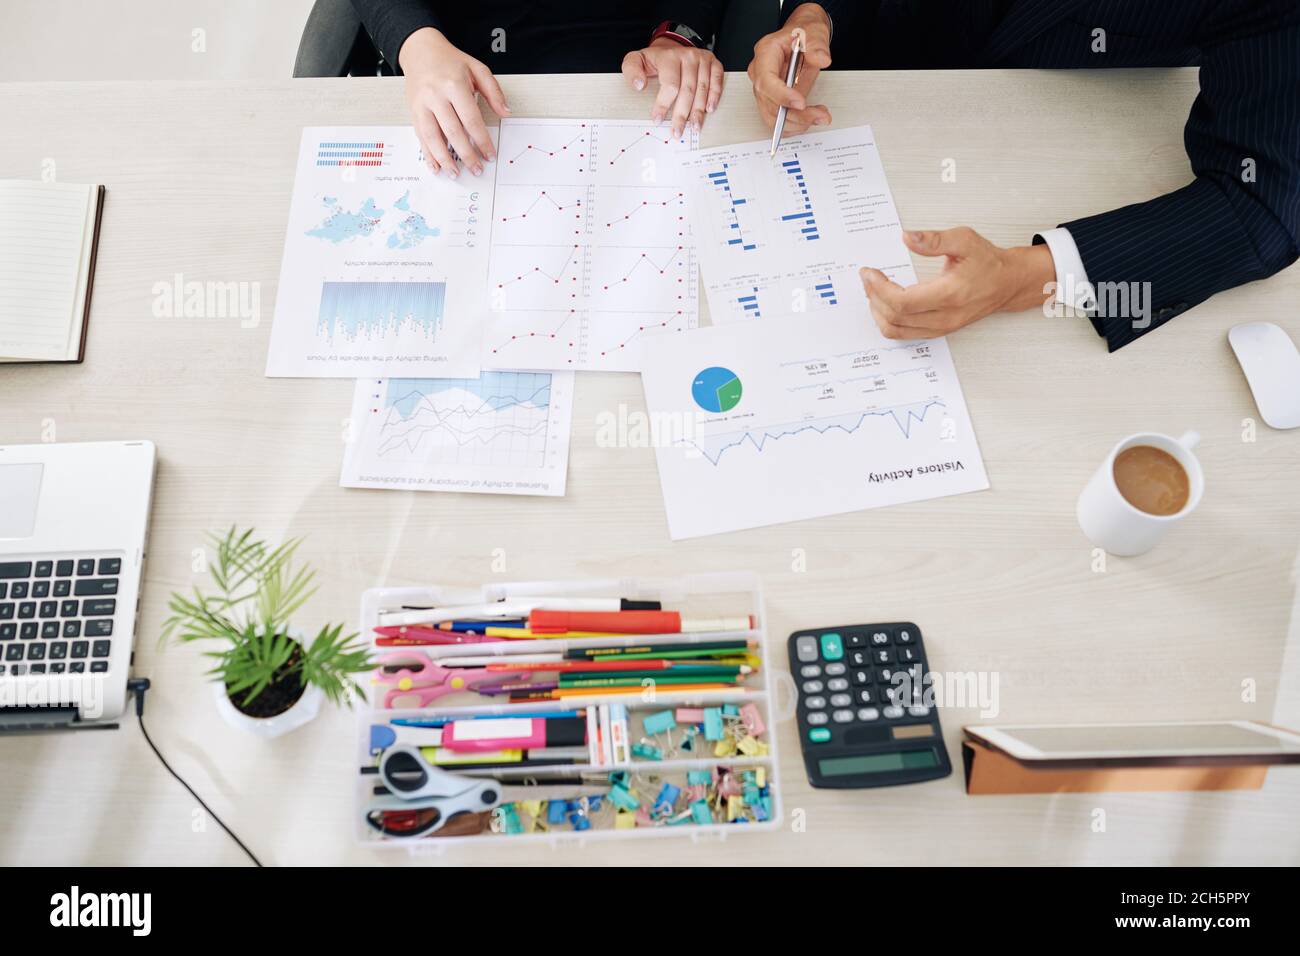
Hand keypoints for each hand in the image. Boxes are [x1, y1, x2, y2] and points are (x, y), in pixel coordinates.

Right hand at [398, 27, 509, 176]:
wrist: (420, 50)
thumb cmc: (450, 61)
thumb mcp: (477, 68)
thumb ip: (493, 91)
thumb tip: (506, 113)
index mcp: (454, 85)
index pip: (471, 119)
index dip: (482, 140)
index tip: (490, 155)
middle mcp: (436, 96)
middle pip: (453, 132)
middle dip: (466, 154)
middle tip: (476, 169)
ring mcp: (422, 105)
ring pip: (433, 137)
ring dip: (445, 159)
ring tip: (455, 173)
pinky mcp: (413, 112)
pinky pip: (420, 137)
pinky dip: (428, 154)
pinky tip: (435, 166)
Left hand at [622, 39, 724, 136]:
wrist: (671, 48)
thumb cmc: (654, 60)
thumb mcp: (636, 60)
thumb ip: (631, 70)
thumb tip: (639, 85)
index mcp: (669, 56)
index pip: (670, 84)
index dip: (664, 104)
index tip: (658, 120)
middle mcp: (688, 56)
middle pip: (687, 90)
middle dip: (682, 114)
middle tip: (677, 131)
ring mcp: (702, 59)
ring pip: (702, 89)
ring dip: (698, 111)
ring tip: (694, 127)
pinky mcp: (713, 63)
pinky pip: (717, 81)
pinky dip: (714, 96)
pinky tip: (709, 110)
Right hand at [747, 3, 832, 135]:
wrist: (803, 38)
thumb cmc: (803, 34)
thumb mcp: (813, 32)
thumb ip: (816, 45)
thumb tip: (821, 59)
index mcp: (765, 53)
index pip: (766, 81)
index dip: (781, 96)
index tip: (801, 103)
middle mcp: (760, 74)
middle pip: (769, 104)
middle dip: (795, 115)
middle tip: (819, 115)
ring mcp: (764, 90)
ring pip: (773, 117)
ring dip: (797, 123)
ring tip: (819, 115)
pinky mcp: (772, 101)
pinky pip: (778, 121)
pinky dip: (796, 125)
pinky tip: (811, 117)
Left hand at [861, 228, 1055, 338]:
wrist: (1007, 283)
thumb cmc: (988, 263)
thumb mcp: (964, 240)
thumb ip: (933, 239)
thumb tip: (907, 237)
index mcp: (950, 294)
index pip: (902, 302)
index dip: (878, 288)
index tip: (869, 273)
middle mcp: (944, 316)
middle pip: (895, 317)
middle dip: (874, 296)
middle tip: (868, 278)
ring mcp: (941, 327)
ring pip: (896, 330)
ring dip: (878, 311)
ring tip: (873, 290)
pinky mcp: (938, 330)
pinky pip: (904, 334)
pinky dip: (888, 320)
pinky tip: (885, 302)